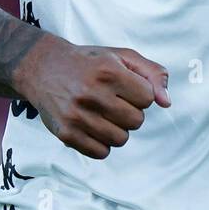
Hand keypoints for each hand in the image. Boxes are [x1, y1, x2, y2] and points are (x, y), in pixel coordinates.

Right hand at [12, 34, 169, 159]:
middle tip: (113, 100)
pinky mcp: (66, 134)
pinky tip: (92, 126)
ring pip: (121, 139)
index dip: (140, 93)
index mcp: (108, 71)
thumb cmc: (89, 62)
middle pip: (137, 121)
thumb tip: (166, 103)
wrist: (41, 68)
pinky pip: (101, 153)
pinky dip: (102, 143)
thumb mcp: (121, 56)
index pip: (147, 98)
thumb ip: (152, 73)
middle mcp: (91, 94)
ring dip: (117, 129)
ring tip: (103, 113)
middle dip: (130, 112)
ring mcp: (76, 116)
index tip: (124, 86)